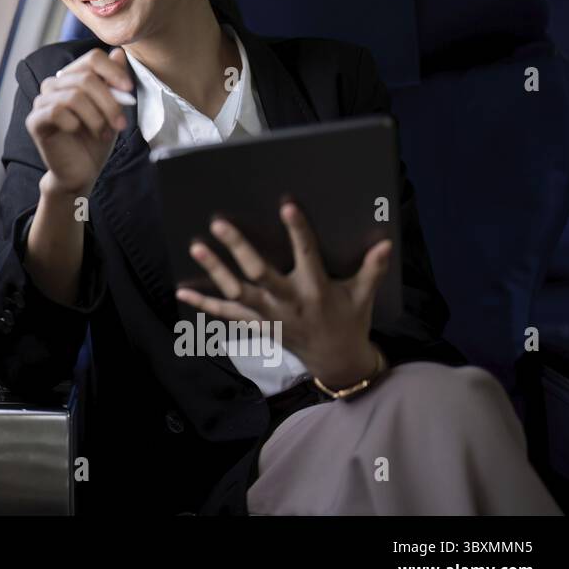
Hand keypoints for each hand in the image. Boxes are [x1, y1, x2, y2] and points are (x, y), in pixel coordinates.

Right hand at [26, 47, 131, 196]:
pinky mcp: (35, 121)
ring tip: (104, 134)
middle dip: (109, 102)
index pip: (92, 58)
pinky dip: (74, 123)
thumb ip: (113, 82)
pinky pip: (56, 111)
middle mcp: (54, 85)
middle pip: (86, 78)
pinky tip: (78, 132)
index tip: (129, 90)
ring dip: (96, 117)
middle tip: (121, 124)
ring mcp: (42, 102)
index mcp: (73, 78)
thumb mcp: (111, 109)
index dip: (113, 71)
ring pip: (74, 95)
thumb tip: (118, 52)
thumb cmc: (95, 140)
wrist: (81, 172)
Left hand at [174, 200, 389, 387]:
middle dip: (238, 248)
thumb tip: (386, 243)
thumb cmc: (350, 321)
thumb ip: (373, 269)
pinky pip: (227, 315)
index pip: (307, 254)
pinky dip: (204, 305)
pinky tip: (182, 292)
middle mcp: (289, 302)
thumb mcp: (364, 295)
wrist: (336, 361)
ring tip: (196, 248)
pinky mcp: (258, 326)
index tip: (286, 206)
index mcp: (316, 289)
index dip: (298, 231)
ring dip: (215, 271)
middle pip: (260, 273)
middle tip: (219, 224)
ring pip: (237, 292)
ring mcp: (270, 316)